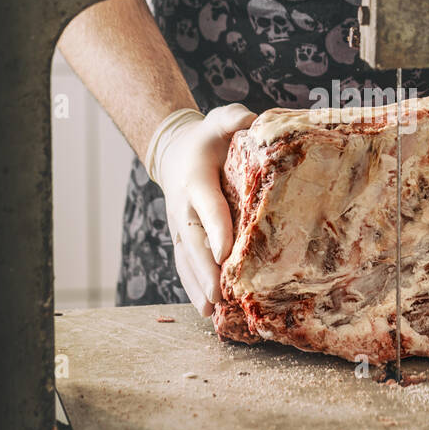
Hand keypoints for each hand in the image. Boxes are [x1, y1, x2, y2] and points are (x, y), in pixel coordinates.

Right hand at [147, 104, 255, 314]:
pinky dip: (193, 288)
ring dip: (197, 286)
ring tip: (211, 310)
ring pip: (186, 259)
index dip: (216, 229)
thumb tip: (253, 121)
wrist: (175, 152)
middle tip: (218, 294)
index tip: (226, 252)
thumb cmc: (208, 139)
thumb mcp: (220, 121)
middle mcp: (183, 207)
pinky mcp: (181, 239)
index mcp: (195, 179)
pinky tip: (206, 310)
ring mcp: (179, 227)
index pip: (207, 207)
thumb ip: (234, 119)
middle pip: (193, 242)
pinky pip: (185, 266)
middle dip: (205, 269)